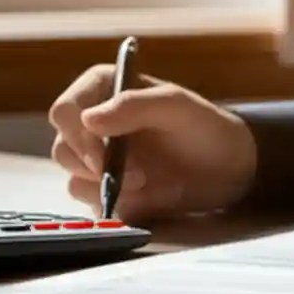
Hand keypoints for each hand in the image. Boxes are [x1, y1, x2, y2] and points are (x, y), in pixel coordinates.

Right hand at [48, 66, 258, 223]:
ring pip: (74, 178)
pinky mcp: (107, 189)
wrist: (229, 168)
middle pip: (64, 149)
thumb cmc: (205, 127)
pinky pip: (93, 203)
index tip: (102, 158)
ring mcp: (98, 157)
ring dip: (106, 188)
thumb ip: (135, 106)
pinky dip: (116, 204)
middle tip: (138, 176)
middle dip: (96, 167)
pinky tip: (146, 197)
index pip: (65, 111)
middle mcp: (93, 122)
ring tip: (147, 183)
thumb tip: (88, 119)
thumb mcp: (178, 107)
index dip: (77, 137)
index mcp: (103, 89)